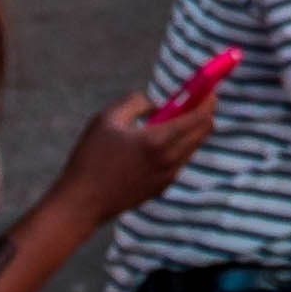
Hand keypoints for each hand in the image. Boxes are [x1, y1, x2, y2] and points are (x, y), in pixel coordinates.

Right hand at [65, 66, 229, 208]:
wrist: (81, 204)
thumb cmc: (90, 158)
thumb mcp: (108, 118)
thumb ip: (136, 102)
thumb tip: (155, 103)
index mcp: (158, 140)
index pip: (199, 117)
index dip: (208, 99)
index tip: (209, 88)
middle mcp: (168, 160)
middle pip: (203, 132)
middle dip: (204, 112)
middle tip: (194, 99)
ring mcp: (166, 177)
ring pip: (193, 147)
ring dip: (191, 130)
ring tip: (172, 118)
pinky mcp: (160, 189)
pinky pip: (179, 161)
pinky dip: (179, 147)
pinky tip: (159, 141)